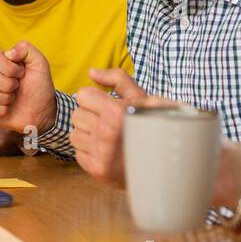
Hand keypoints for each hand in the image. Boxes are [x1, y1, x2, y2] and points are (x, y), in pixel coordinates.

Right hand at [0, 41, 56, 133]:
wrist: (43, 112)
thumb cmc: (40, 88)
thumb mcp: (40, 64)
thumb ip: (26, 49)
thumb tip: (9, 52)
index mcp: (0, 62)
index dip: (8, 68)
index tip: (21, 73)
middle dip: (8, 84)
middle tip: (18, 87)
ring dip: (5, 98)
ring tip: (14, 98)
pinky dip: (1, 111)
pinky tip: (8, 109)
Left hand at [71, 68, 174, 186]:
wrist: (166, 162)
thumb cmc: (152, 125)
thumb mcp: (141, 97)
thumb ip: (117, 79)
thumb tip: (91, 72)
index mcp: (116, 111)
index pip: (82, 95)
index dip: (93, 98)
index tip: (105, 105)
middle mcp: (106, 131)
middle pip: (76, 115)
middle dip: (89, 116)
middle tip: (106, 122)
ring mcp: (101, 152)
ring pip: (74, 135)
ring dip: (87, 135)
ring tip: (105, 138)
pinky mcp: (97, 169)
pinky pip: (78, 154)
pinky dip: (89, 153)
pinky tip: (105, 152)